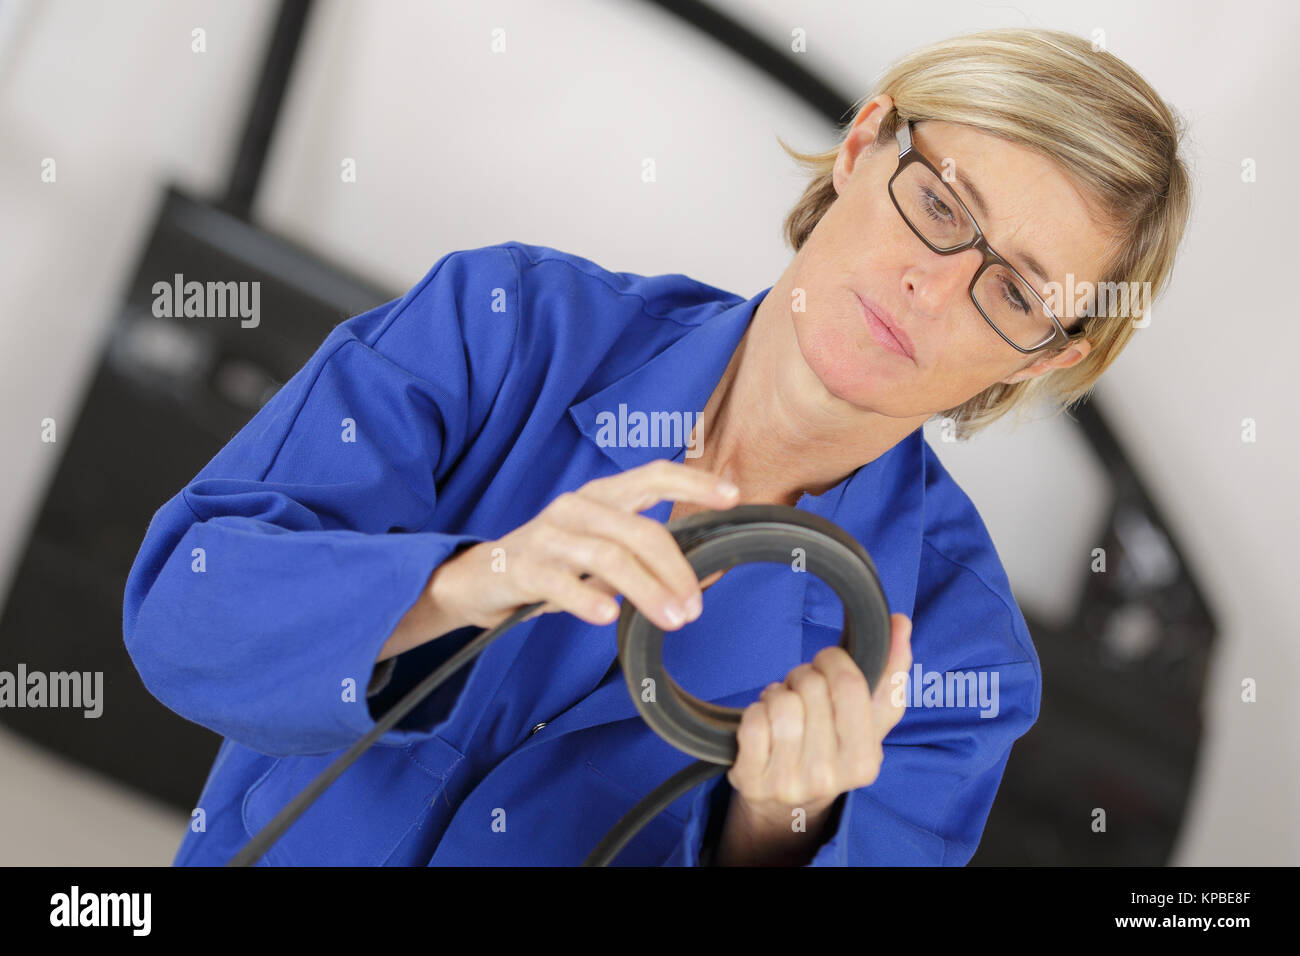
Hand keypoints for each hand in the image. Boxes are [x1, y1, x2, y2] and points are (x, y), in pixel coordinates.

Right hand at [432, 459, 739, 632]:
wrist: (481, 578)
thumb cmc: (554, 563)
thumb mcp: (603, 555)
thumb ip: (648, 559)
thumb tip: (709, 573)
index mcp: (602, 497)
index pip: (653, 475)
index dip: (694, 483)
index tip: (732, 496)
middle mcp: (577, 507)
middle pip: (639, 530)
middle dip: (675, 569)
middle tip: (695, 608)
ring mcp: (549, 536)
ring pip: (608, 557)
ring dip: (646, 590)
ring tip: (672, 620)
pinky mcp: (524, 567)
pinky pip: (561, 582)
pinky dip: (587, 599)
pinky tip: (608, 616)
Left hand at [726, 613, 912, 818]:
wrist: (790, 805)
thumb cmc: (833, 748)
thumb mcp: (868, 720)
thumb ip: (890, 671)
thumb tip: (901, 621)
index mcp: (865, 760)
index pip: (850, 684)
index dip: (833, 661)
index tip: (828, 664)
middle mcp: (829, 776)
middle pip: (812, 687)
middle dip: (804, 675)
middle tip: (803, 691)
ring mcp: (788, 782)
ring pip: (781, 702)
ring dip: (779, 694)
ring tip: (784, 707)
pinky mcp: (752, 779)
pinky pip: (753, 720)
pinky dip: (756, 710)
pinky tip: (765, 724)